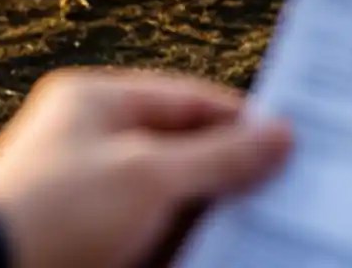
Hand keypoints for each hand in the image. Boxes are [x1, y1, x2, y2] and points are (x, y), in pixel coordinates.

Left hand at [0, 69, 292, 267]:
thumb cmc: (59, 214)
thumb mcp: (151, 177)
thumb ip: (221, 156)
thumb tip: (281, 135)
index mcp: (97, 103)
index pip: (188, 100)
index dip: (242, 122)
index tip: (292, 145)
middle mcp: (92, 143)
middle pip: (183, 151)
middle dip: (232, 175)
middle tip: (288, 192)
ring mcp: (89, 196)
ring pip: (171, 200)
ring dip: (211, 216)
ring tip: (267, 229)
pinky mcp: (89, 242)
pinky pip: (150, 235)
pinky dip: (183, 243)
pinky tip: (220, 253)